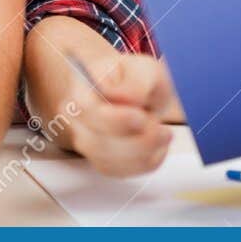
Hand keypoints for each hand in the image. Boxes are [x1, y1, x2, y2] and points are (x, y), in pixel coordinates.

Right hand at [66, 54, 179, 177]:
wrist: (140, 95)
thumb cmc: (138, 80)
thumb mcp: (145, 70)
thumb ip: (137, 83)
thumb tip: (123, 97)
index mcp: (82, 93)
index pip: (87, 112)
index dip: (115, 119)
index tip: (140, 117)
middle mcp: (78, 123)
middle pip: (99, 143)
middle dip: (138, 138)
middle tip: (159, 124)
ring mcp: (88, 146)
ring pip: (112, 162)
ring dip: (146, 150)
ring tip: (162, 131)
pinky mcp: (104, 163)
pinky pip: (125, 172)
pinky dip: (148, 161)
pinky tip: (157, 145)